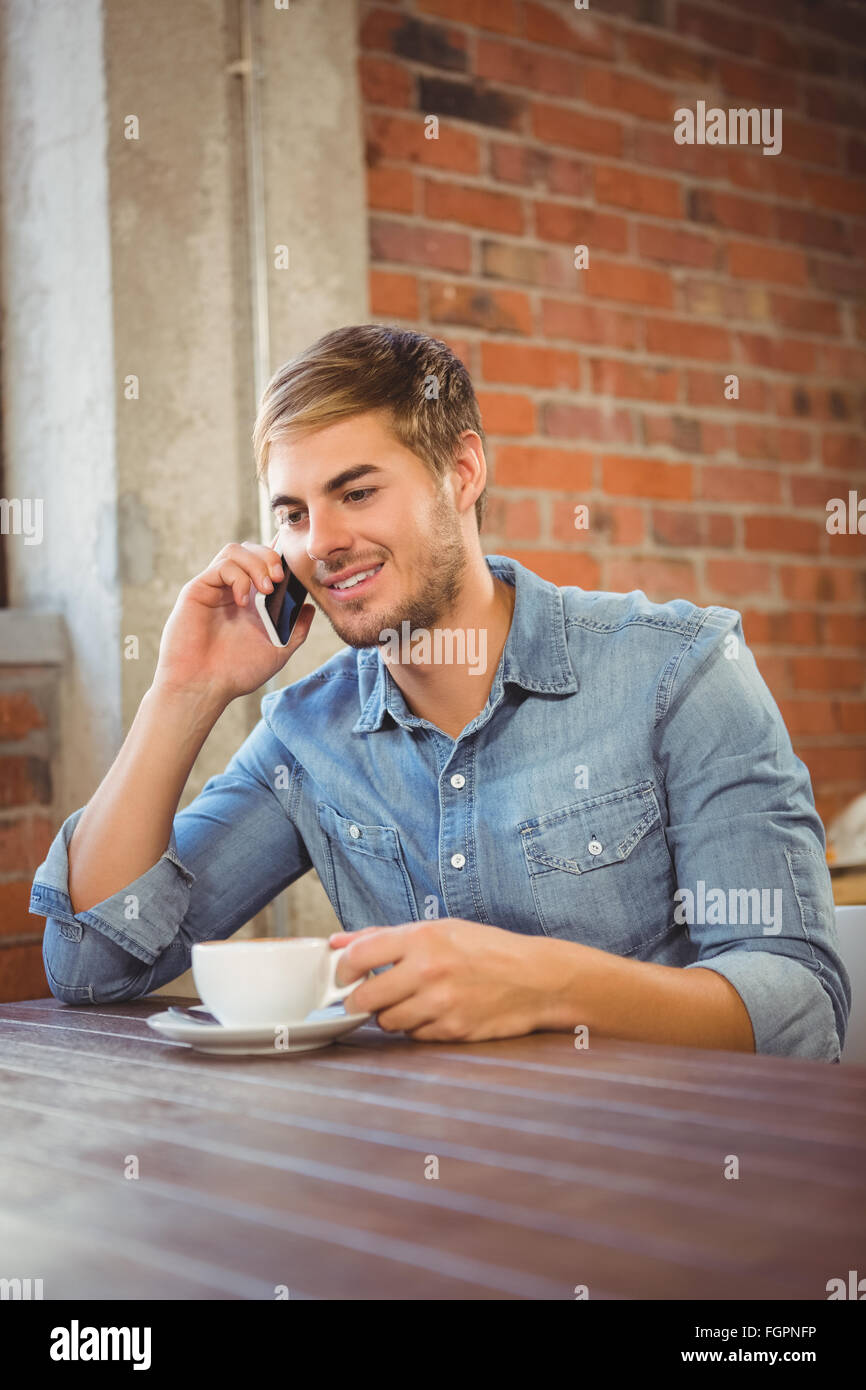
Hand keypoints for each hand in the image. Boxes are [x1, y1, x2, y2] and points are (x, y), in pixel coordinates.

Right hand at [153, 533, 314, 705]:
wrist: (203, 687)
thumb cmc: (235, 673)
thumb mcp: (277, 651)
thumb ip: (296, 630)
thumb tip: (310, 607)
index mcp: (252, 601)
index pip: (266, 565)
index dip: (281, 558)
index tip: (296, 568)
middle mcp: (233, 590)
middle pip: (251, 549)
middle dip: (270, 556)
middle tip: (280, 578)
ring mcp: (215, 588)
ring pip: (235, 550)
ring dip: (256, 563)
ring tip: (266, 589)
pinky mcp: (198, 590)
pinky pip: (221, 566)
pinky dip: (238, 578)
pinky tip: (243, 601)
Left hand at [328, 919, 560, 1041]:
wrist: (536, 979)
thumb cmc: (487, 950)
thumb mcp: (439, 929)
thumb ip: (384, 936)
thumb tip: (337, 941)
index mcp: (422, 938)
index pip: (358, 957)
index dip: (343, 970)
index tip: (344, 975)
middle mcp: (428, 971)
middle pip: (365, 998)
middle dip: (359, 1000)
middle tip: (365, 997)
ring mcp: (440, 1004)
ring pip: (387, 1022)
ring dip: (389, 1015)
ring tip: (408, 1001)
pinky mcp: (451, 1031)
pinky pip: (414, 1035)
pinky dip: (416, 1027)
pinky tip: (431, 1013)